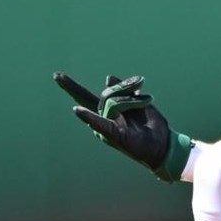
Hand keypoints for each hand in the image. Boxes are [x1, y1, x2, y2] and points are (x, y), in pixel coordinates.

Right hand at [54, 72, 191, 181]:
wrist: (163, 144)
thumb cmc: (151, 125)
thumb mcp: (139, 102)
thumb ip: (124, 91)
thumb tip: (108, 77)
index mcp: (108, 111)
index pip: (86, 96)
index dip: (71, 87)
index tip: (56, 75)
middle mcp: (104, 119)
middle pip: (102, 96)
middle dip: (102, 87)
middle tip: (117, 80)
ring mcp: (107, 128)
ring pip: (111, 103)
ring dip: (132, 99)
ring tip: (147, 102)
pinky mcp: (114, 136)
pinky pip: (101, 125)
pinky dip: (89, 118)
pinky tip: (77, 111)